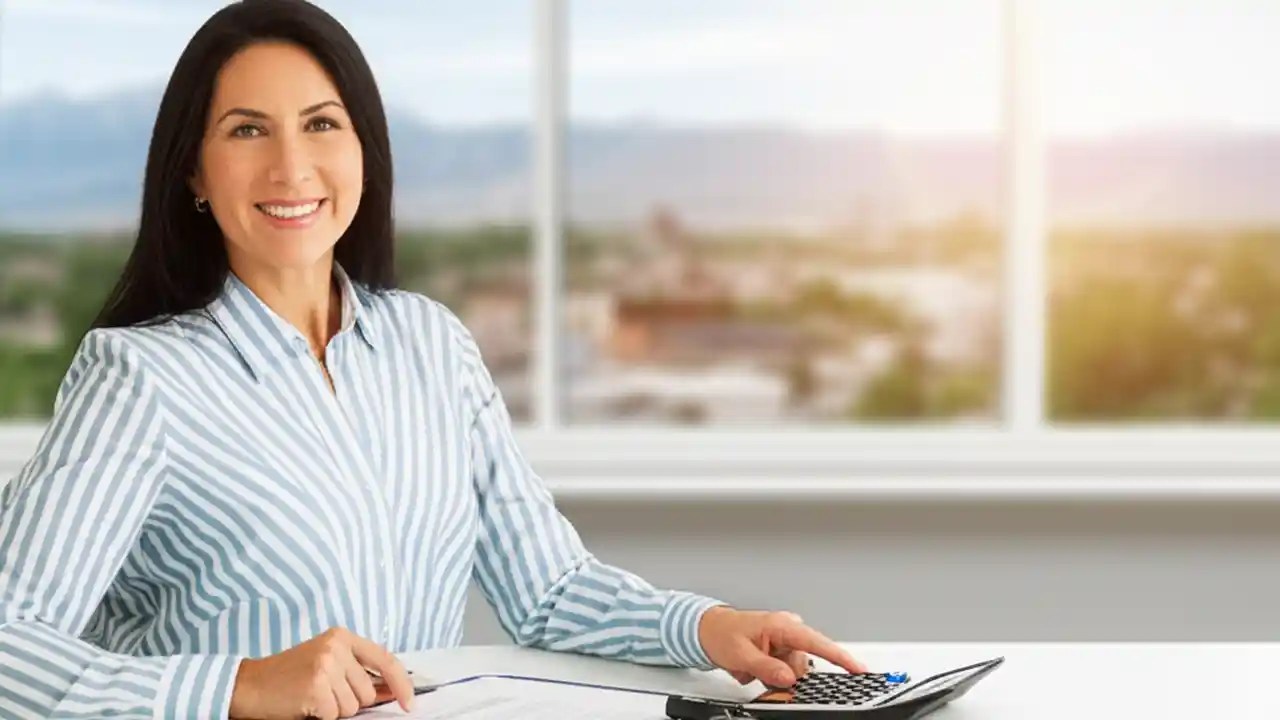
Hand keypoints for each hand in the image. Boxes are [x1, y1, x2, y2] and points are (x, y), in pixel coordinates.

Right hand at [229, 627, 414, 718]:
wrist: (250, 685)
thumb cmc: (290, 677)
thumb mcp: (328, 664)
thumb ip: (360, 673)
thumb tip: (394, 692)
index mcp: (342, 637)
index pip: (386, 659)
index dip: (402, 684)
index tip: (410, 703)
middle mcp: (336, 647)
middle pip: (368, 691)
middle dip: (350, 701)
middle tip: (323, 693)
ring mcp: (326, 666)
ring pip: (353, 706)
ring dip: (335, 710)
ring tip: (312, 697)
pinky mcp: (315, 687)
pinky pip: (334, 715)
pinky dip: (321, 717)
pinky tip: (305, 705)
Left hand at [697, 607, 867, 687]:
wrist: (708, 630)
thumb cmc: (723, 633)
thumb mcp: (741, 654)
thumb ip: (767, 667)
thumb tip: (788, 677)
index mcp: (782, 625)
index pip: (817, 642)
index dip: (840, 657)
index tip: (858, 669)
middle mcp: (788, 630)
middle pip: (803, 665)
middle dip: (785, 676)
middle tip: (759, 673)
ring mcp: (785, 640)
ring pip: (794, 671)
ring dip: (775, 676)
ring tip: (752, 667)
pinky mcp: (780, 650)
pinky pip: (785, 671)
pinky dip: (772, 674)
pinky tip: (755, 666)